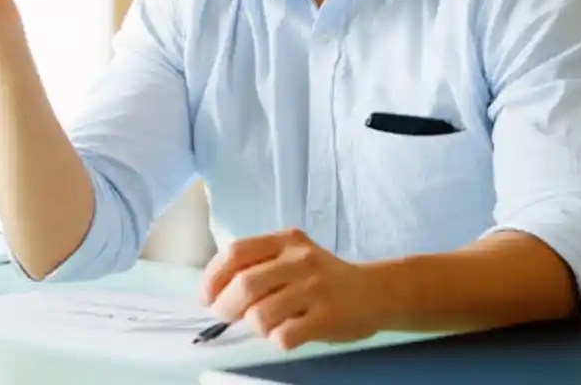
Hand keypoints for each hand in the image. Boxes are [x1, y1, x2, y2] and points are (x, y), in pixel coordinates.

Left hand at [199, 229, 388, 349]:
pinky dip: (277, 339)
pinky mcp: (328, 317)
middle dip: (226, 306)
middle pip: (244, 284)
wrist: (376, 292)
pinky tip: (286, 333)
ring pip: (261, 314)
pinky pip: (284, 336)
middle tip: (226, 316)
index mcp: (286, 241)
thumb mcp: (293, 257)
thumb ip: (259, 266)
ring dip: (253, 325)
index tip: (205, 297)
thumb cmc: (323, 278)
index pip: (236, 252)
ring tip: (264, 325)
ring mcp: (316, 288)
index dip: (212, 277)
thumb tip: (214, 293)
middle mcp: (300, 260)